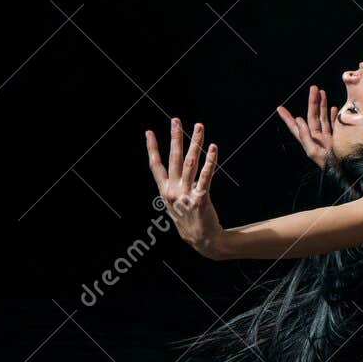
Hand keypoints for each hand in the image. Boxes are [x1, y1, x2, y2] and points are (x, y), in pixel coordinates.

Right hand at [146, 119, 223, 256]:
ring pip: (190, 162)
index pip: (155, 165)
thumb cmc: (189, 222)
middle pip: (174, 158)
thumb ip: (172, 190)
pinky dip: (210, 161)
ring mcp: (186, 195)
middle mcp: (173, 191)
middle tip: (176, 120)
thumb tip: (171, 177)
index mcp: (165, 192)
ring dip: (195, 142)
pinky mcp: (201, 198)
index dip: (152, 148)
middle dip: (175, 137)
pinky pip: (206, 176)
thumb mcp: (174, 206)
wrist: (203, 241)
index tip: (149, 132)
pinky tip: (213, 148)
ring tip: (198, 126)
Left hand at [276, 85, 336, 169]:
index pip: (295, 126)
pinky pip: (333, 124)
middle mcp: (316, 137)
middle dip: (312, 102)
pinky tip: (334, 108)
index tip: (279, 108)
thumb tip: (299, 119)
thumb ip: (305, 135)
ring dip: (322, 105)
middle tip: (313, 88)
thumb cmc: (328, 164)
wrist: (344, 171)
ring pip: (323, 117)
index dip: (287, 118)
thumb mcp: (313, 151)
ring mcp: (326, 137)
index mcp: (308, 140)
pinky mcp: (337, 138)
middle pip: (312, 116)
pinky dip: (333, 115)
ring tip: (322, 92)